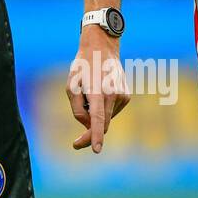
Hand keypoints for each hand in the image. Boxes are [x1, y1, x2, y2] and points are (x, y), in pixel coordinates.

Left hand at [65, 26, 130, 152]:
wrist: (102, 48)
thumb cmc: (82, 67)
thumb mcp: (71, 86)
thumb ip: (77, 109)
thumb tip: (88, 125)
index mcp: (97, 91)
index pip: (97, 118)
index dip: (95, 135)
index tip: (96, 149)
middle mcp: (113, 94)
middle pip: (102, 124)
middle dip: (90, 135)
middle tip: (76, 144)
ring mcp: (122, 95)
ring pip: (106, 118)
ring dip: (95, 115)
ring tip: (89, 94)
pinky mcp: (127, 96)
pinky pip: (111, 111)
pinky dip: (103, 109)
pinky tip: (99, 93)